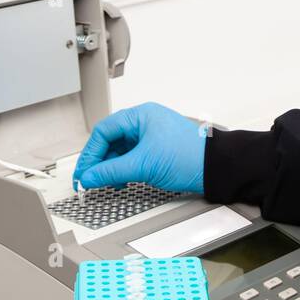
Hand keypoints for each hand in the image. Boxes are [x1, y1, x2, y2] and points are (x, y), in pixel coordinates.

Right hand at [72, 102, 206, 192]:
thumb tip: (89, 176)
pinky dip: (123, 169)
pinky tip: (121, 181)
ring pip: (120, 150)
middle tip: (88, 180)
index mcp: (140, 116)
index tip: (83, 173)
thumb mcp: (143, 165)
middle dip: (98, 161)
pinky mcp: (157, 150)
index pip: (104, 131)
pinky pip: (132, 157)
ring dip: (110, 167)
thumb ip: (111, 171)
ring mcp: (151, 136)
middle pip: (110, 140)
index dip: (90, 153)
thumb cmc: (189, 156)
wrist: (216, 168)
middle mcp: (145, 122)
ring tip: (105, 182)